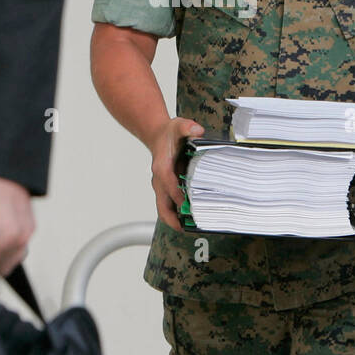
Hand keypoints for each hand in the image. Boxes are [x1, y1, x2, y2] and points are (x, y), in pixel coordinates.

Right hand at [149, 116, 204, 231]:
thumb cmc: (169, 134)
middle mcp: (159, 180)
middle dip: (174, 219)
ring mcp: (161, 187)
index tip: (187, 205)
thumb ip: (187, 127)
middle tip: (189, 228)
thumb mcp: (179, 125)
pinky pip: (168, 207)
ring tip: (192, 228)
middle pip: (162, 206)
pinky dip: (177, 216)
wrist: (158, 135)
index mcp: (162, 167)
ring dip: (176, 221)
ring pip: (164, 210)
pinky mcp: (165, 190)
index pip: (168, 185)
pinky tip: (191, 219)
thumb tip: (196, 130)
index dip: (177, 196)